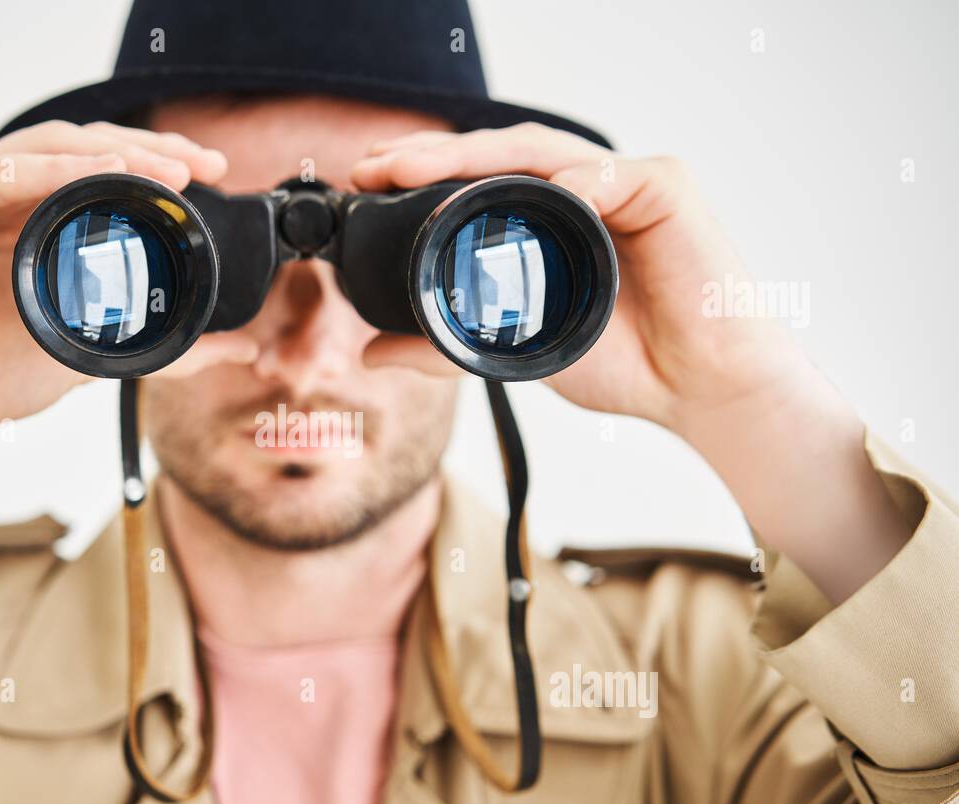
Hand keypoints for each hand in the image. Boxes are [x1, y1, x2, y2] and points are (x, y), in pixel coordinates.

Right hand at [0, 119, 245, 445]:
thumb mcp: (100, 352)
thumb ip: (170, 349)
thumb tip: (241, 349)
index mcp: (40, 217)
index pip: (106, 171)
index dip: (159, 165)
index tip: (212, 175)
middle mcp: (5, 194)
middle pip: (83, 149)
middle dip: (148, 149)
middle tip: (200, 164)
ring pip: (48, 147)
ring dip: (110, 152)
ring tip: (164, 167)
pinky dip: (47, 168)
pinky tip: (91, 172)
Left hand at [353, 122, 909, 603]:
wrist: (696, 389)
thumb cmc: (625, 362)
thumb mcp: (517, 352)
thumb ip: (448, 347)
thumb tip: (373, 354)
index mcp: (549, 217)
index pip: (479, 180)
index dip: (423, 175)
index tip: (367, 184)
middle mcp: (582, 190)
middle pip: (501, 157)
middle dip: (434, 155)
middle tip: (375, 166)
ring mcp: (623, 183)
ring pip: (544, 153)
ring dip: (480, 155)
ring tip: (421, 165)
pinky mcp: (665, 188)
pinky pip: (612, 174)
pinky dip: (575, 183)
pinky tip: (540, 192)